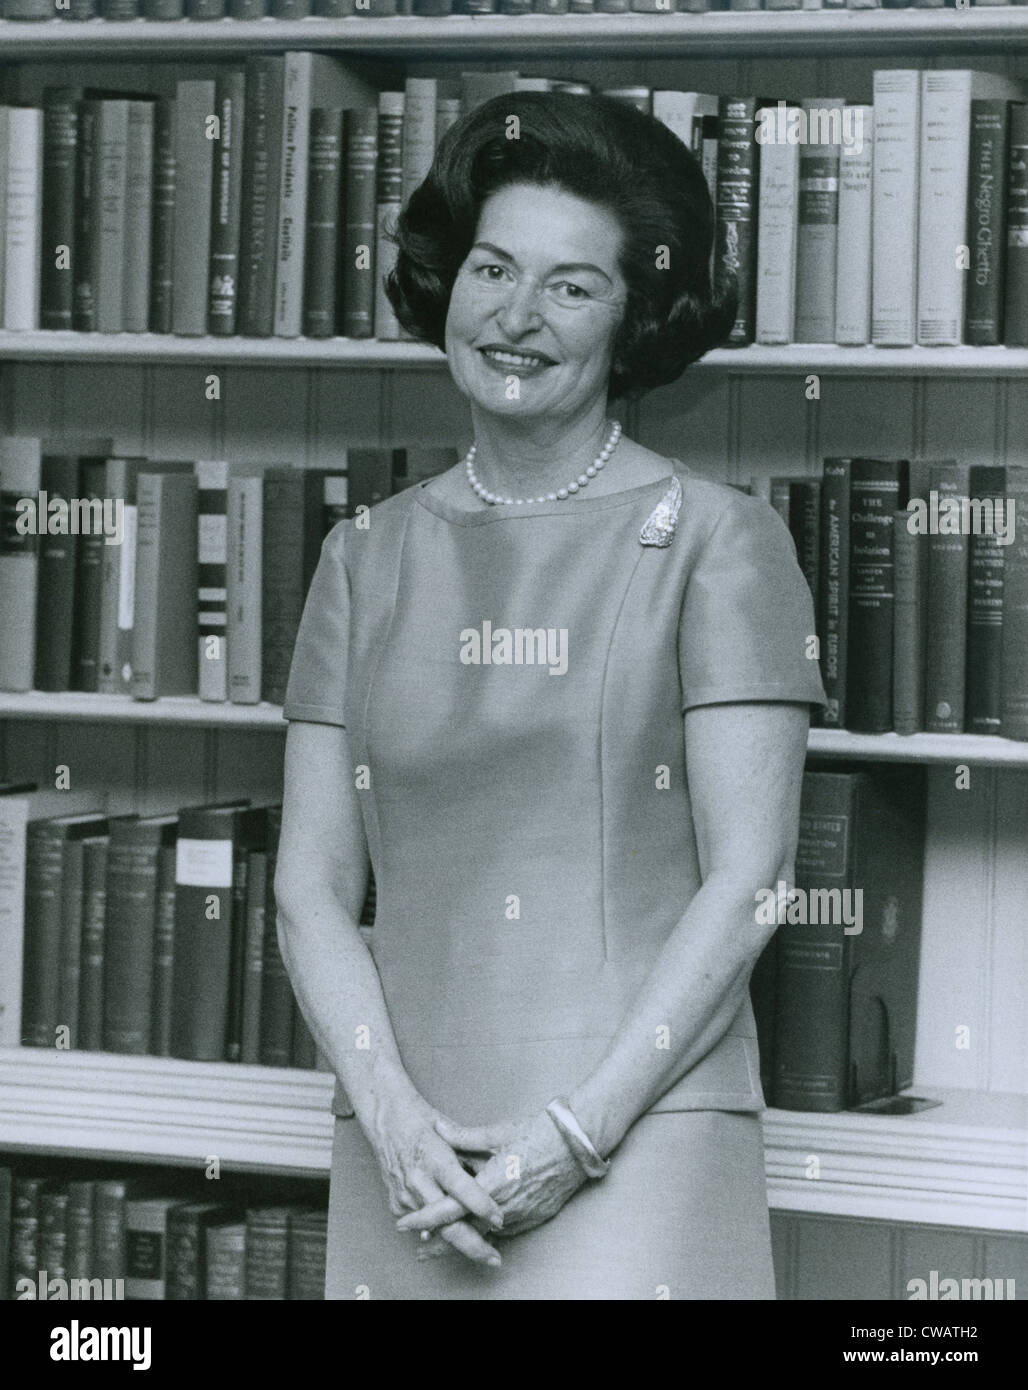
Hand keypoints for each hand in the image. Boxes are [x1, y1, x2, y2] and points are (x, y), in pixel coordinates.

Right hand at [359, 1085, 504, 1265]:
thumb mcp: (451, 1129)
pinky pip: (421, 1224)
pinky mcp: (396, 1203)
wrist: (386, 1118)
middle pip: (446, 1220)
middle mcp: (418, 1178)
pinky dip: (439, 1230)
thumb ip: (472, 1152)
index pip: (460, 1185)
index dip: (480, 1204)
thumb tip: (496, 1173)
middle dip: (472, 1243)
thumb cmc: (422, 1120)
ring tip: (484, 1254)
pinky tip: (457, 1237)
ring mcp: (405, 1193)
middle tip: (494, 1258)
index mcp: (434, 1156)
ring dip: (459, 1242)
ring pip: (434, 1228)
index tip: (499, 1218)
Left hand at [394, 1110, 586, 1244]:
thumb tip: (436, 1127)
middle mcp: (503, 1206)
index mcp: (490, 1184)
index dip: (425, 1218)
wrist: (576, 1144)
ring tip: (444, 1242)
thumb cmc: (538, 1133)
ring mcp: (520, 1215)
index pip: (449, 1209)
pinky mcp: (533, 1217)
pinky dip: (489, 1232)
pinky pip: (505, 1229)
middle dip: (441, 1242)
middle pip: (464, 1232)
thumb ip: (462, 1136)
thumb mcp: (496, 1132)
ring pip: (485, 1233)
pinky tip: (480, 1230)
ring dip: (465, 1237)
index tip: (406, 1224)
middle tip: (421, 1249)